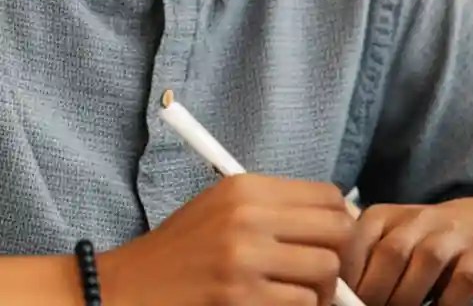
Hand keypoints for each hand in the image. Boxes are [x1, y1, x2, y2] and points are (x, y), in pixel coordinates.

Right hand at [97, 174, 355, 304]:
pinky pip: (302, 305)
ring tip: (299, 296)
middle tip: (325, 276)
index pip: (329, 196)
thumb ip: (277, 209)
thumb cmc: (179, 254)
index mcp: (245, 190)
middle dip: (340, 257)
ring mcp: (244, 262)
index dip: (340, 220)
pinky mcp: (239, 301)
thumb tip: (343, 220)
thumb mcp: (222, 210)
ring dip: (320, 292)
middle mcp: (247, 220)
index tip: (332, 241)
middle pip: (338, 231)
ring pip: (325, 273)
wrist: (120, 292)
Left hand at [341, 199, 472, 305]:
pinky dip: (442, 305)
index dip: (348, 277)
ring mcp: (455, 235)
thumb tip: (335, 295)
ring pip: (426, 261)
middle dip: (376, 292)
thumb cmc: (425, 241)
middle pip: (392, 252)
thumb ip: (364, 258)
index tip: (344, 299)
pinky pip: (460, 284)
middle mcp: (421, 218)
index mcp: (387, 215)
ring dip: (407, 298)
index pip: (357, 241)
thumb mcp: (390, 237)